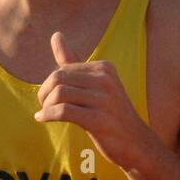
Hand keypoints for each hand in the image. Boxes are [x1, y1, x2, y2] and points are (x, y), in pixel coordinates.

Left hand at [34, 31, 153, 171]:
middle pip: (58, 78)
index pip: (64, 68)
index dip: (49, 83)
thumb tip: (56, 34)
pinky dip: (48, 115)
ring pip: (59, 93)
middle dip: (44, 93)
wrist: (137, 145)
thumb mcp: (97, 85)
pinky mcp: (99, 120)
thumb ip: (74, 62)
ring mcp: (103, 100)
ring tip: (44, 114)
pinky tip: (42, 119)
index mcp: (105, 68)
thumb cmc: (113, 115)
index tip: (47, 97)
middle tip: (43, 106)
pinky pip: (63, 111)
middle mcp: (105, 80)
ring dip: (46, 105)